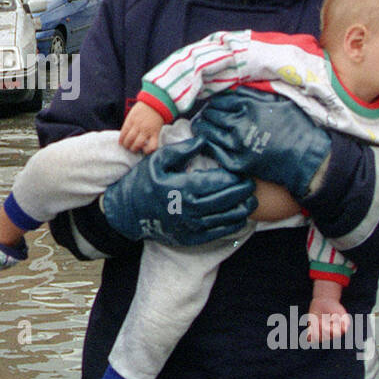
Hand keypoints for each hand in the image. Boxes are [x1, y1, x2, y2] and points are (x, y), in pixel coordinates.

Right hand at [100, 136, 256, 245]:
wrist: (127, 212)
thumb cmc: (143, 182)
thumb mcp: (158, 160)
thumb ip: (182, 150)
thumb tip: (205, 140)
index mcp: (185, 187)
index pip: (221, 181)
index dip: (237, 176)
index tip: (244, 170)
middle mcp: (192, 208)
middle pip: (229, 199)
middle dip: (245, 191)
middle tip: (252, 183)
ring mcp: (192, 225)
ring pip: (228, 217)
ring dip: (243, 208)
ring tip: (251, 200)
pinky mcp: (191, 237)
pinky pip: (219, 232)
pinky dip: (233, 224)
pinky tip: (240, 217)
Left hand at [118, 101, 165, 153]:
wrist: (157, 103)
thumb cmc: (143, 108)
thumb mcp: (133, 113)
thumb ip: (129, 123)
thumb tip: (124, 134)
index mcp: (131, 120)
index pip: (123, 133)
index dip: (121, 140)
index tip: (121, 143)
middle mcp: (138, 126)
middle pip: (129, 140)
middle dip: (127, 146)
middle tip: (128, 147)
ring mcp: (147, 130)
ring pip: (138, 144)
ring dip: (134, 149)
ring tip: (134, 149)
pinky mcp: (156, 133)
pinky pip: (152, 145)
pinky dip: (148, 150)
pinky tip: (145, 149)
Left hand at [191, 88, 331, 198]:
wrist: (307, 157)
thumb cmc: (296, 127)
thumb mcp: (278, 101)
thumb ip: (255, 93)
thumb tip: (235, 89)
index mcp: (249, 106)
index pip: (220, 100)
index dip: (215, 101)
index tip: (214, 103)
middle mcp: (239, 124)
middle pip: (211, 115)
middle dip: (207, 113)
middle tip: (206, 114)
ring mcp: (236, 145)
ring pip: (208, 132)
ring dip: (203, 127)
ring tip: (201, 126)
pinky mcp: (237, 163)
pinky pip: (214, 151)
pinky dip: (208, 144)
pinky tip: (208, 141)